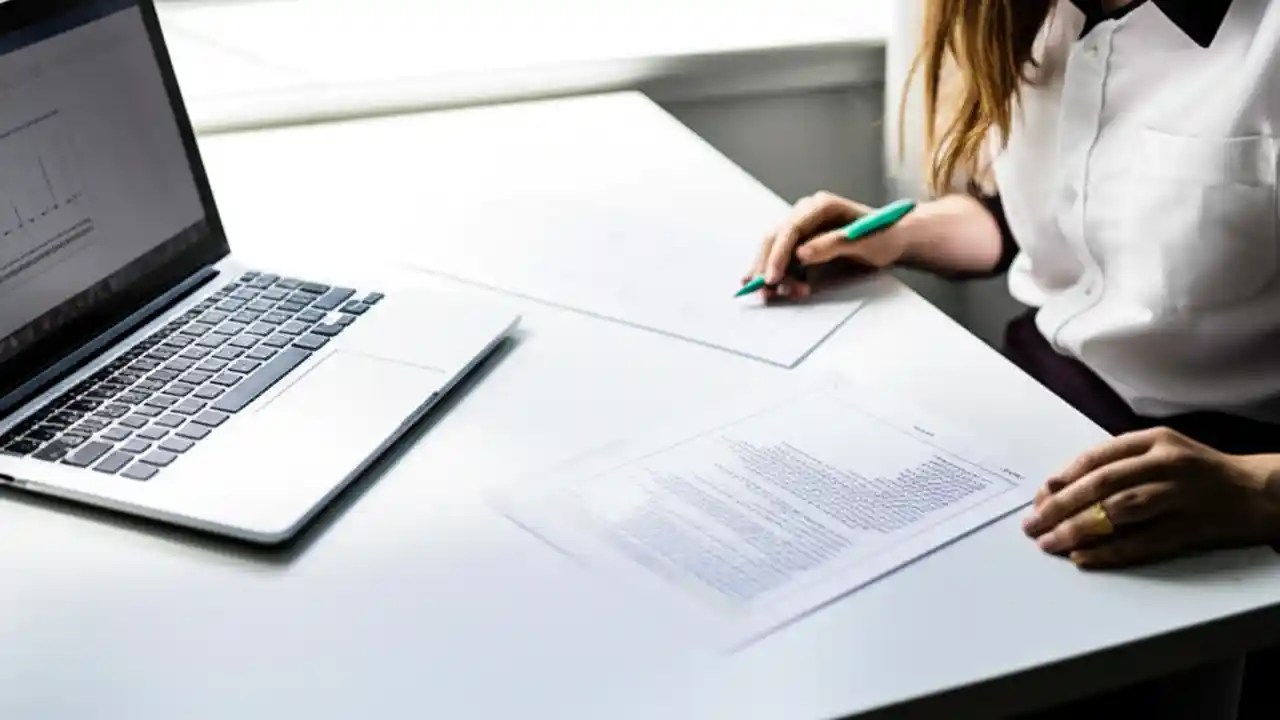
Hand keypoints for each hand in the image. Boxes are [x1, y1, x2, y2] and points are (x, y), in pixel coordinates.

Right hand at [745, 191, 910, 300]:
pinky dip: (779, 275)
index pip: (790, 229)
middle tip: (768, 292)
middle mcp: (806, 212)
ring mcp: (803, 227)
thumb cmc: (884, 237)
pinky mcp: (802, 242)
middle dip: (769, 267)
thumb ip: (833, 245)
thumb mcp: (864, 242)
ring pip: (775, 249)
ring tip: (786, 294)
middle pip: (775, 238)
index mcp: (821, 205)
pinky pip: (782, 258)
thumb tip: (801, 254)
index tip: (772, 278)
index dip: (778, 255)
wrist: (893, 240)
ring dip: (774, 274)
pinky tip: (780, 289)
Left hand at [1021, 427, 1279, 568]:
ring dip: (1078, 528)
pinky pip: (1143, 542)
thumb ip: (1117, 464)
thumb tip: (1060, 486)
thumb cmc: (1199, 472)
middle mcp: (1165, 464)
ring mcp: (1180, 495)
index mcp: (1153, 441)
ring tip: (1050, 543)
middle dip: (1059, 506)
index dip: (1062, 479)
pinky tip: (1083, 557)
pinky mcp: (1191, 527)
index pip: (1096, 457)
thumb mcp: (1161, 452)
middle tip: (1032, 525)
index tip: (1038, 498)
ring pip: (1117, 511)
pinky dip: (1110, 551)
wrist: (1259, 491)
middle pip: (1100, 484)